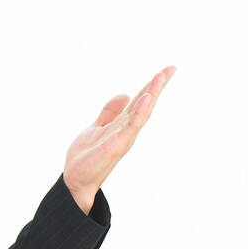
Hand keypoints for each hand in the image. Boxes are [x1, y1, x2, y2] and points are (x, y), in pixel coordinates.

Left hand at [63, 67, 175, 210]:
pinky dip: (140, 112)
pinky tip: (147, 98)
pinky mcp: (117, 144)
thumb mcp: (97, 127)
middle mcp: (127, 129)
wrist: (76, 180)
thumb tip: (125, 94)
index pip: (140, 100)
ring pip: (142, 112)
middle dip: (157, 86)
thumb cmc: (87, 157)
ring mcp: (124, 136)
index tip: (165, 70)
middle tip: (171, 68)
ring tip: (161, 76)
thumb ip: (110, 112)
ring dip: (151, 94)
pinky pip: (131, 125)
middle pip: (145, 103)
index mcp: (122, 123)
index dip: (151, 85)